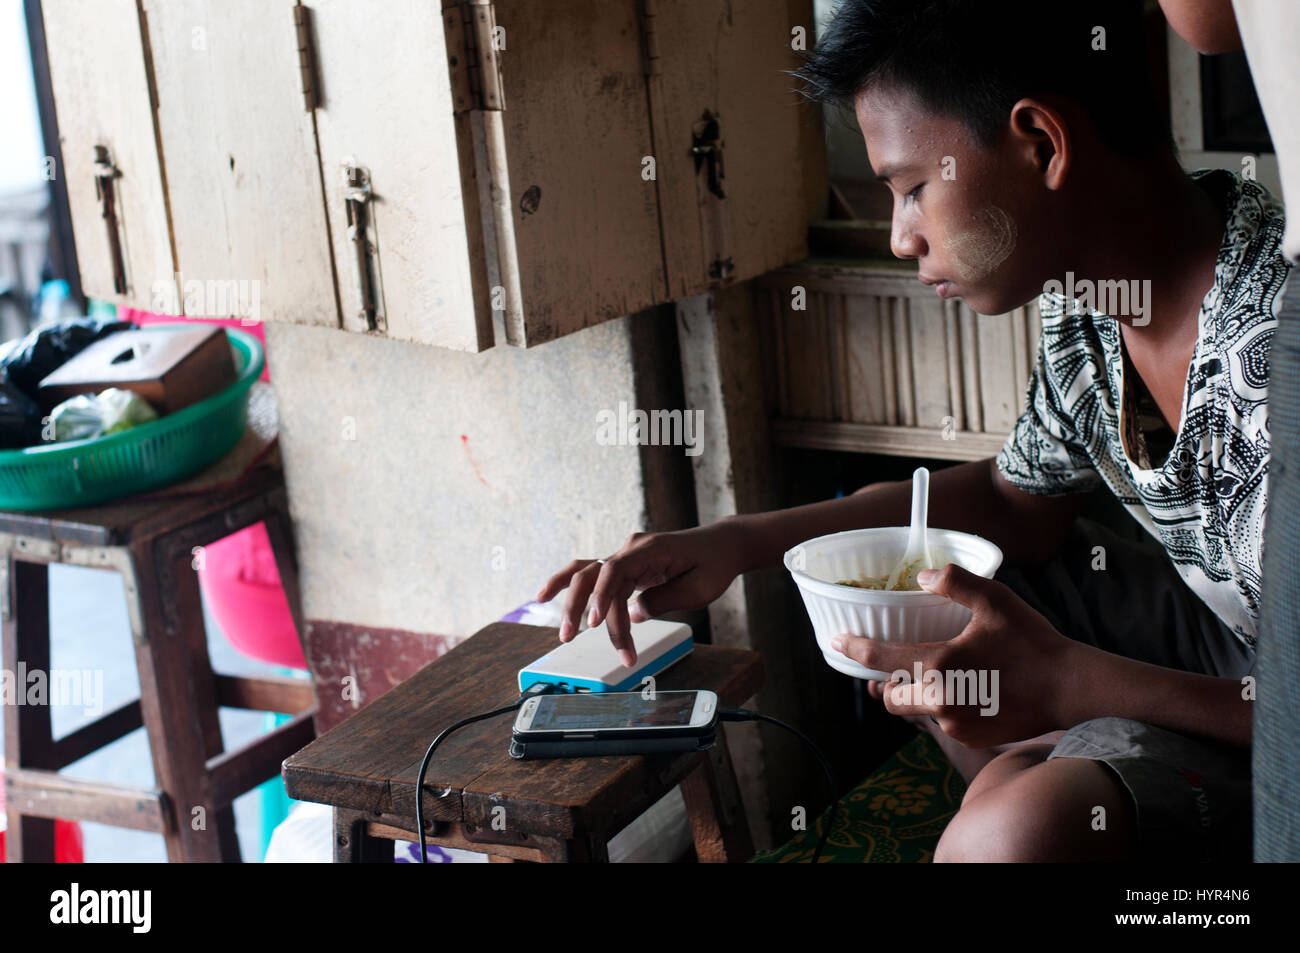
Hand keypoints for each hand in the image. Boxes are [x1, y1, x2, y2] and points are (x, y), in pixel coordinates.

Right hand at [534, 520, 750, 666]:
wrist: (721, 545)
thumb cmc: (713, 564)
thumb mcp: (697, 589)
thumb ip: (662, 601)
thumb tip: (632, 615)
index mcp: (650, 549)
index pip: (614, 570)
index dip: (599, 597)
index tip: (593, 624)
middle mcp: (631, 549)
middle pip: (594, 575)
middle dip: (580, 608)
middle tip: (572, 639)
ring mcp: (626, 555)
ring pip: (588, 577)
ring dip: (573, 604)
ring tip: (563, 632)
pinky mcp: (625, 566)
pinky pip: (594, 577)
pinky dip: (571, 587)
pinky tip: (546, 596)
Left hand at [833, 563, 1077, 746]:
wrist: (1070, 689)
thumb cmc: (1033, 641)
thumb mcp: (995, 600)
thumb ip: (955, 583)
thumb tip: (922, 576)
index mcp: (939, 665)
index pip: (880, 659)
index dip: (854, 649)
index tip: (837, 642)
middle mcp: (940, 700)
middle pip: (891, 696)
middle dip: (885, 682)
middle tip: (887, 667)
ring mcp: (954, 724)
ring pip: (917, 710)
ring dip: (915, 694)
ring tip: (927, 675)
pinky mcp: (971, 738)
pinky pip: (942, 722)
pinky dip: (942, 707)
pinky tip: (959, 690)